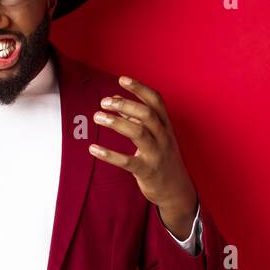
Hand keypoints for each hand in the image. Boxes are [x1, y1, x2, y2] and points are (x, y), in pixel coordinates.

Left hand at [88, 75, 196, 237]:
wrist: (176, 189)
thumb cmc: (162, 158)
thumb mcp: (155, 136)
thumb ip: (136, 117)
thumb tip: (115, 99)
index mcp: (166, 126)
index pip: (156, 101)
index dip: (139, 88)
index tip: (122, 79)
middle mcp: (163, 137)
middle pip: (146, 114)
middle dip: (125, 104)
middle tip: (104, 102)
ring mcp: (156, 154)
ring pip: (138, 132)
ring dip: (116, 122)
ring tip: (97, 117)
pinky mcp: (147, 171)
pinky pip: (127, 161)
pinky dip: (109, 155)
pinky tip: (93, 149)